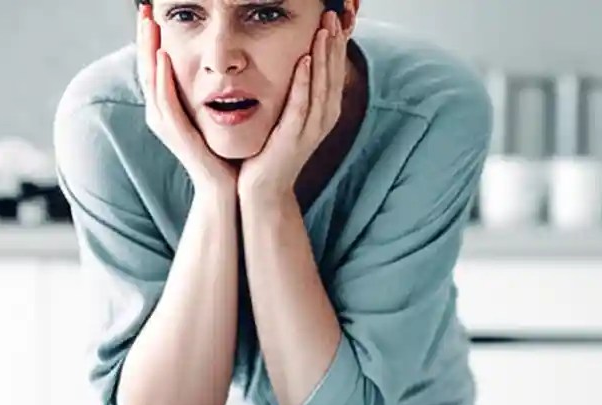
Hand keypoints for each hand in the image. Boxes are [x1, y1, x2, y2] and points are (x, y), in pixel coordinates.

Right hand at [136, 5, 236, 191]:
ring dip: (149, 49)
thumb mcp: (209, 115)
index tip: (151, 12)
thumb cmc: (221, 152)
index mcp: (166, 108)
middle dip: (144, 37)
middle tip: (144, 9)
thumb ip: (204, 93)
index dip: (149, 39)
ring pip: (151, 79)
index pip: (153, 66)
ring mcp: (165, 125)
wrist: (225, 188)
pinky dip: (163, 78)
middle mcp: (159, 114)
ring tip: (150, 23)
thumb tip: (215, 66)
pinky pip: (166, 101)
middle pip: (146, 67)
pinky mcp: (176, 134)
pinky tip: (163, 56)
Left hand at [238, 12, 347, 200]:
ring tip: (324, 28)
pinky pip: (301, 105)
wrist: (263, 191)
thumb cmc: (271, 151)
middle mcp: (323, 118)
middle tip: (334, 13)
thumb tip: (298, 61)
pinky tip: (305, 61)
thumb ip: (295, 92)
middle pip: (334, 72)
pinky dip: (304, 82)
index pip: (335, 69)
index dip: (338, 43)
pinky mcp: (293, 138)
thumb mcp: (288, 116)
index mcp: (324, 111)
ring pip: (322, 85)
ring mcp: (310, 129)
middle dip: (335, 41)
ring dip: (324, 55)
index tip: (338, 17)